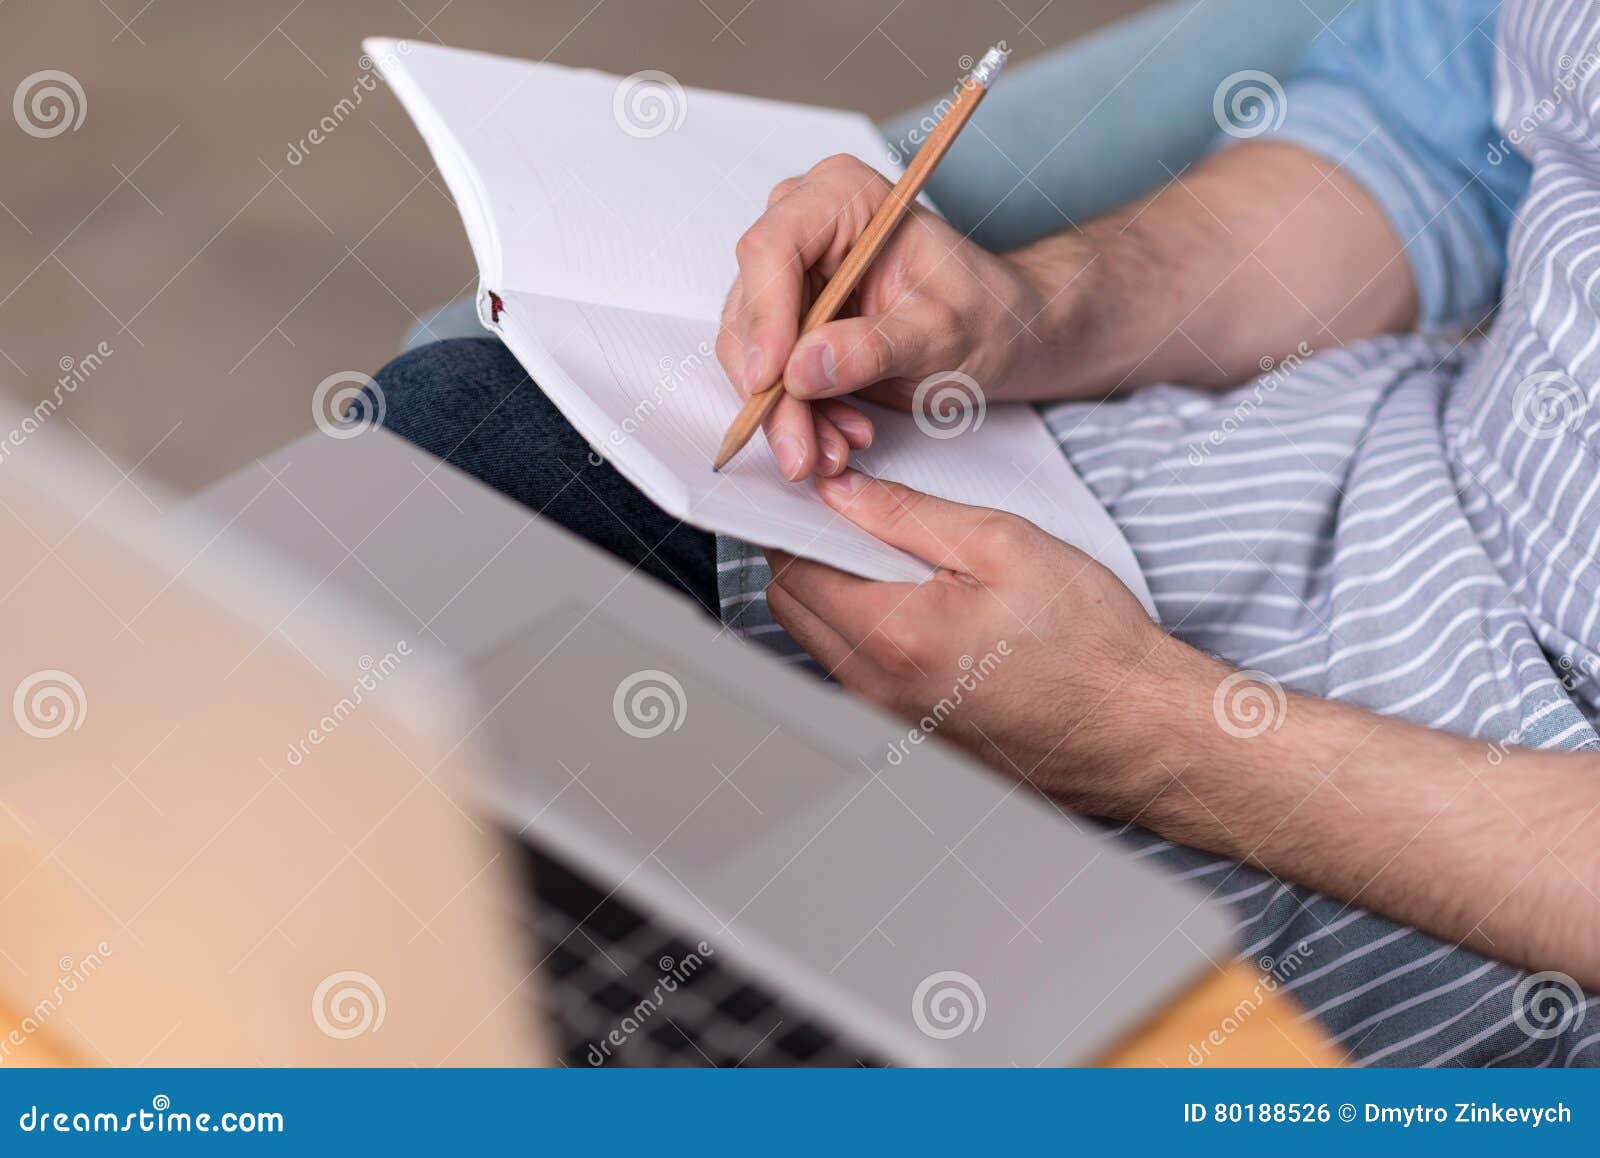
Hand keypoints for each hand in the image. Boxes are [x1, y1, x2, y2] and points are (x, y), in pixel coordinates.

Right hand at [717, 154, 1064, 480]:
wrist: (999, 334)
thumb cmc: (984, 313)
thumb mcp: (943, 332)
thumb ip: (874, 347)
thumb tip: (803, 369)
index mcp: (842, 197)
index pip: (772, 248)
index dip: (763, 318)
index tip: (773, 381)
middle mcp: (804, 227)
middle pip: (752, 310)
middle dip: (773, 389)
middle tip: (803, 450)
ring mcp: (791, 277)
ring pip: (751, 353)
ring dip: (784, 414)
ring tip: (835, 450)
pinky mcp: (788, 323)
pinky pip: (767, 377)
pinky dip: (795, 417)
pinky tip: (836, 437)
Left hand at [763, 469, 1191, 810]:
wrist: (1134, 729)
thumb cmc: (1088, 641)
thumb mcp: (1003, 544)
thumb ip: (907, 513)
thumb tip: (840, 491)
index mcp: (892, 635)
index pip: (791, 566)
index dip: (796, 518)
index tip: (821, 489)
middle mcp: (873, 688)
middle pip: (790, 606)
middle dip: (807, 552)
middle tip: (857, 516)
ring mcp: (885, 718)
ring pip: (819, 639)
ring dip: (835, 591)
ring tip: (899, 559)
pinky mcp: (907, 733)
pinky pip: (854, 670)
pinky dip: (863, 629)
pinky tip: (920, 605)